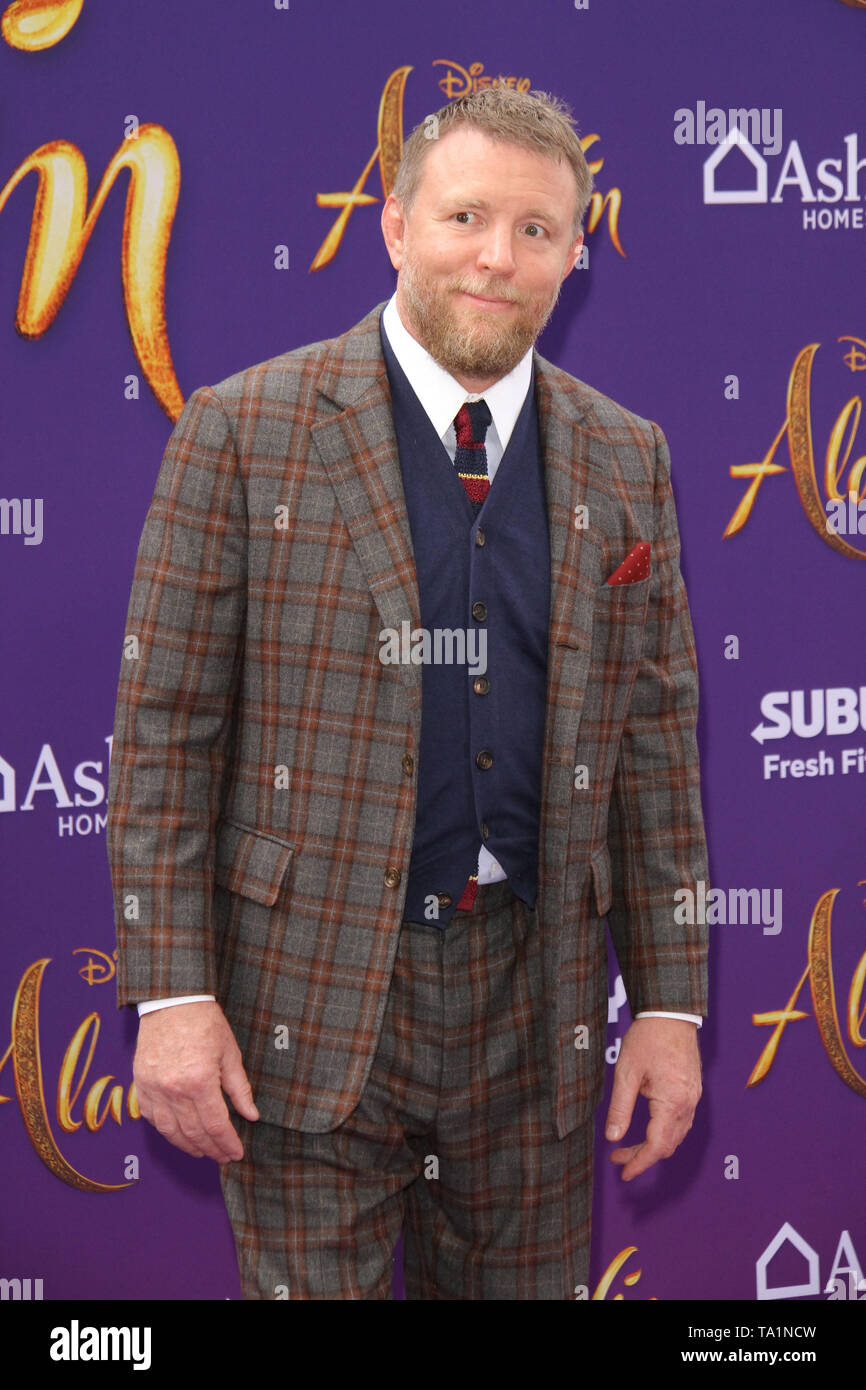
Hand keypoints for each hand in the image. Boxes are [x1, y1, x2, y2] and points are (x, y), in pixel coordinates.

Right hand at [133, 1001, 258, 1162]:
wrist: (173, 1001)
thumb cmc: (205, 1023)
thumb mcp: (230, 1053)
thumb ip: (239, 1088)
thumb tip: (251, 1116)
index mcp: (200, 1082)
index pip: (216, 1125)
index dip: (227, 1143)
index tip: (236, 1153)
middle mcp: (174, 1090)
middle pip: (193, 1133)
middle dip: (211, 1149)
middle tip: (222, 1157)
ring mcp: (154, 1088)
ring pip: (170, 1131)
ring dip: (188, 1146)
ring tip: (203, 1152)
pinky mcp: (141, 1084)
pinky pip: (151, 1117)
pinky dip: (165, 1130)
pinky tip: (178, 1135)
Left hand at [604, 1017, 701, 1180]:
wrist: (671, 1013)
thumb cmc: (648, 1038)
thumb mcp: (626, 1072)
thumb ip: (620, 1107)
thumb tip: (612, 1137)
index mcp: (673, 1102)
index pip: (657, 1146)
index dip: (639, 1163)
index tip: (623, 1173)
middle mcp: (688, 1104)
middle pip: (667, 1145)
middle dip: (642, 1156)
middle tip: (617, 1158)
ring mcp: (694, 1098)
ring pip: (676, 1135)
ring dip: (653, 1145)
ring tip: (627, 1146)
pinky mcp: (693, 1091)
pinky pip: (681, 1122)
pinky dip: (664, 1132)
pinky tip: (647, 1129)